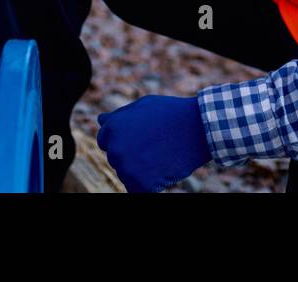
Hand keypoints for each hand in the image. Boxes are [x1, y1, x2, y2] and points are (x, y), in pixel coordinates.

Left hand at [96, 95, 211, 192]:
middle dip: (131, 154)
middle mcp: (115, 150)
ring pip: (127, 175)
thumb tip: (100, 121)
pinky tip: (161, 170)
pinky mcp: (141, 185)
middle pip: (116, 159)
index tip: (141, 137)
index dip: (124, 139)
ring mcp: (127, 169)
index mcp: (112, 129)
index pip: (105, 142)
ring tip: (160, 154)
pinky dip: (149, 185)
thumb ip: (119, 116)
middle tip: (154, 145)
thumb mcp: (142, 106)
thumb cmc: (170, 113)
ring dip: (140, 169)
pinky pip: (138, 190)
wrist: (197, 127)